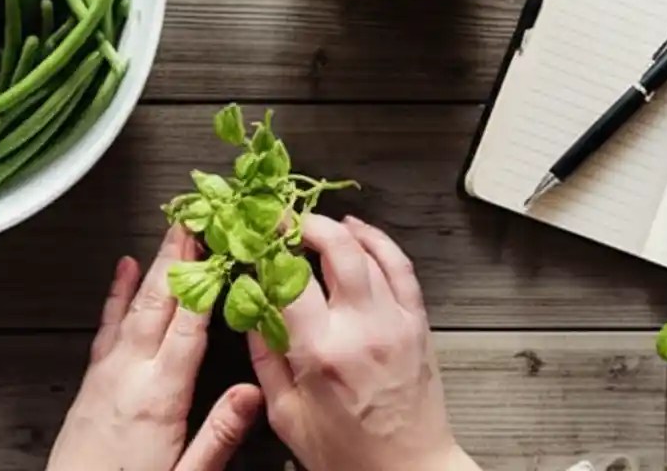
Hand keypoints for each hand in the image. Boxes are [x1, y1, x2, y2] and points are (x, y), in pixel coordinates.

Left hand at [49, 224, 263, 470]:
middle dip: (178, 257)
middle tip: (195, 219)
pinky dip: (117, 294)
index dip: (206, 284)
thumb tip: (252, 395)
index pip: (189, 326)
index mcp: (159, 397)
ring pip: (134, 306)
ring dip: (153, 265)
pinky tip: (122, 271)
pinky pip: (107, 325)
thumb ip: (218, 434)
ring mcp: (107, 374)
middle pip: (159, 303)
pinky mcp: (92, 381)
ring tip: (170, 232)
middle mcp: (130, 376)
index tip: (221, 250)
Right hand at [249, 215, 481, 470]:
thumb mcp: (287, 415)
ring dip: (339, 227)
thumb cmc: (350, 456)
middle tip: (281, 220)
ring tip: (314, 222)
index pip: (288, 279)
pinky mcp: (417, 322)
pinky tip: (360, 233)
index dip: (267, 252)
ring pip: (369, 250)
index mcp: (322, 353)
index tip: (253, 242)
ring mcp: (394, 321)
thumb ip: (265, 360)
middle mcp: (362, 328)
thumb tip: (250, 314)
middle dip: (303, 224)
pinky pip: (401, 267)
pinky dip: (380, 241)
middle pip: (335, 247)